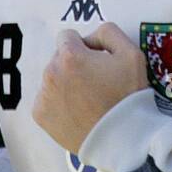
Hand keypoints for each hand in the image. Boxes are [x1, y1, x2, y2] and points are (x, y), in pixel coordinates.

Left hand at [32, 22, 147, 153]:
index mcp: (70, 55)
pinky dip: (59, 103)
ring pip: (52, 79)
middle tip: (96, 83)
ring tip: (88, 100)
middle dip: (74, 65)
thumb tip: (90, 38)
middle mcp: (50, 72)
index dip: (85, 46)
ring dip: (66, 83)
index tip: (97, 61)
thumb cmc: (127, 95)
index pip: (67, 36)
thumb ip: (109, 32)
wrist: (121, 138)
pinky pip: (47, 100)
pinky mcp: (40, 115)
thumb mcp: (131, 54)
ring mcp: (43, 95)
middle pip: (59, 58)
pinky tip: (78, 112)